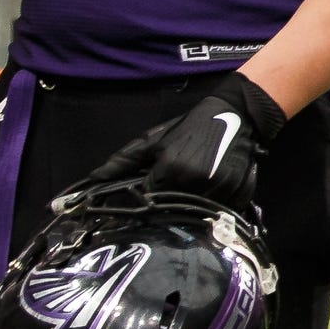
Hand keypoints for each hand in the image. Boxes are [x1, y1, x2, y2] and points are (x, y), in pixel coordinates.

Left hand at [69, 75, 288, 213]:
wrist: (235, 114)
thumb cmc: (190, 127)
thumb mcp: (154, 139)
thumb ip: (123, 161)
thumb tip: (93, 179)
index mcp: (169, 170)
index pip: (147, 201)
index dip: (145, 198)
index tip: (150, 191)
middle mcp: (193, 184)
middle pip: (171, 210)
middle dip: (168, 203)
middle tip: (175, 188)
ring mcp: (218, 192)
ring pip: (195, 214)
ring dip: (191, 206)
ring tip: (194, 187)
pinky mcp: (237, 196)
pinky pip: (218, 213)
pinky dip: (212, 206)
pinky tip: (212, 189)